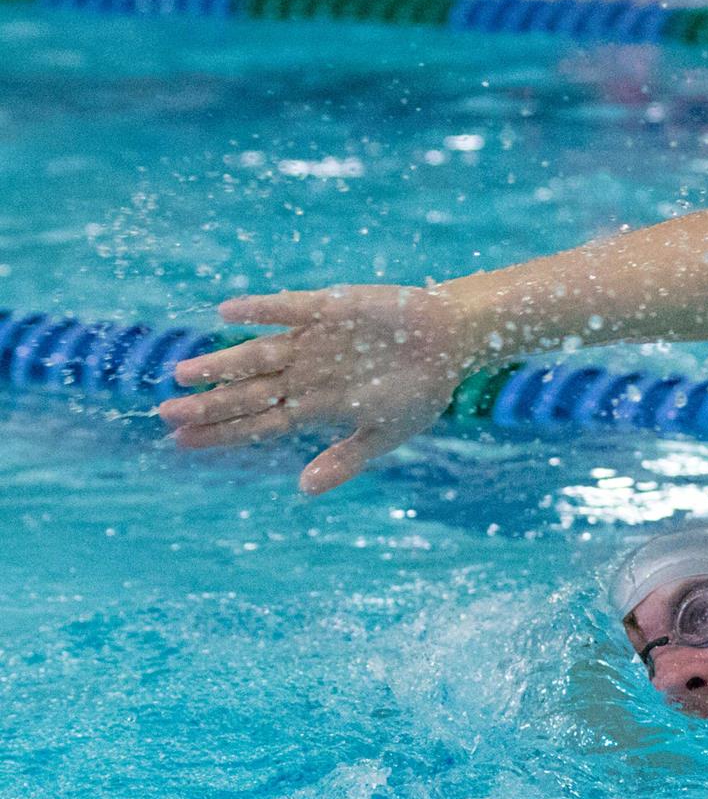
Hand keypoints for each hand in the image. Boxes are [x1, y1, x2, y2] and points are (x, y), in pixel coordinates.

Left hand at [161, 284, 479, 494]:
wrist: (451, 342)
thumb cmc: (420, 391)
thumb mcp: (386, 435)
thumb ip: (345, 460)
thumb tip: (305, 489)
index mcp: (315, 405)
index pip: (258, 423)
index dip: (221, 433)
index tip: (181, 442)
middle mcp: (304, 373)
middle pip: (247, 392)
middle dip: (209, 404)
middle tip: (165, 413)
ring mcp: (312, 341)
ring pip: (257, 354)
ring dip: (222, 364)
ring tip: (184, 374)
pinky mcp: (330, 309)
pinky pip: (288, 309)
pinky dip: (261, 310)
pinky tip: (227, 312)